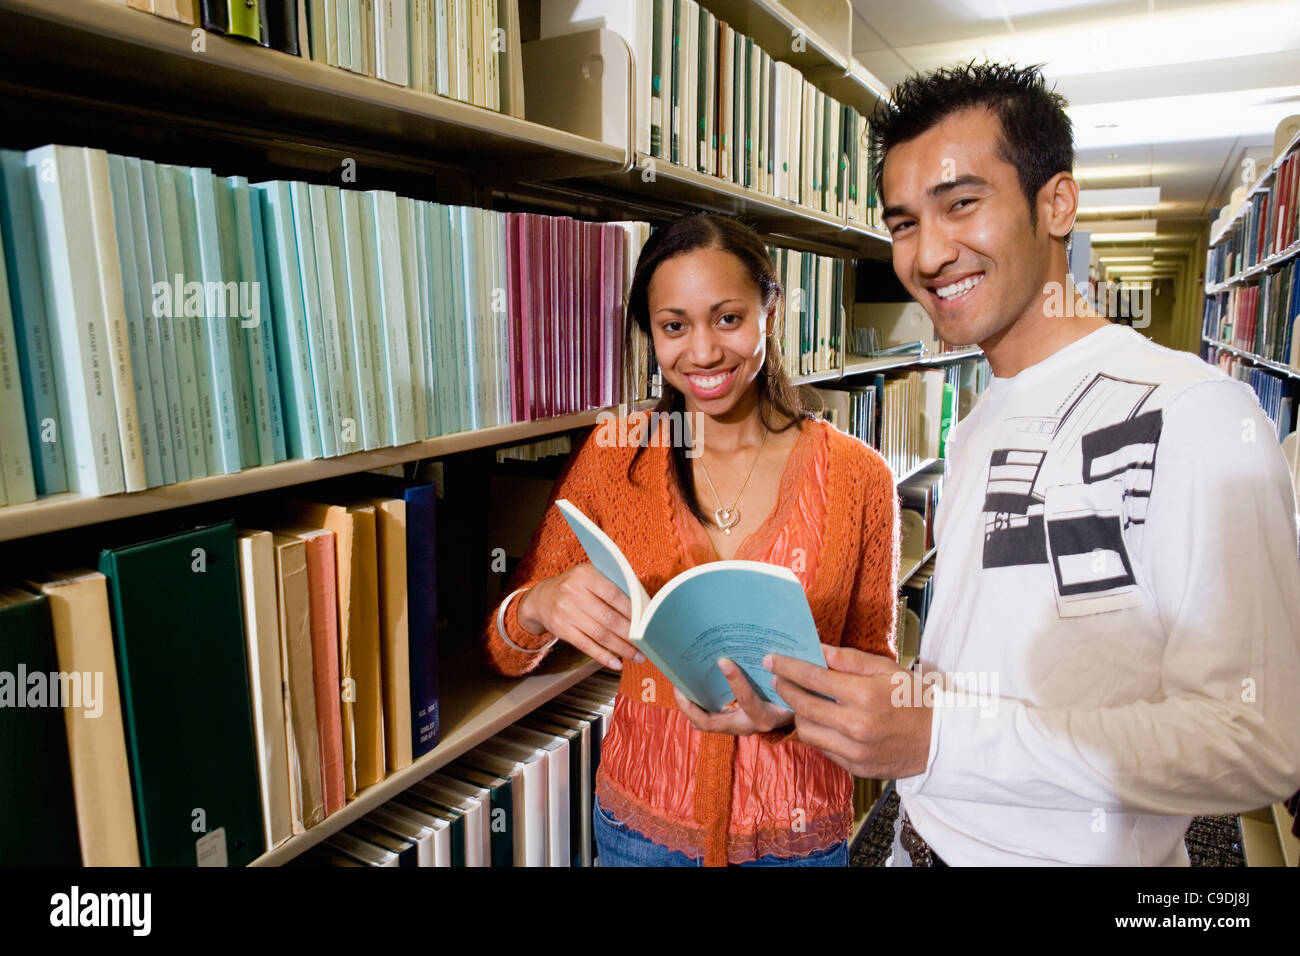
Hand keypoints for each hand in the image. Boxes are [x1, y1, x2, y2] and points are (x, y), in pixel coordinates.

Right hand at [516, 563, 643, 669]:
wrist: (541, 598)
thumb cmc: (574, 586)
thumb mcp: (589, 576)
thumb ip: (611, 585)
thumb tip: (642, 605)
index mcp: (585, 575)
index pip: (614, 594)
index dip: (632, 610)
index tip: (647, 621)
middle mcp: (573, 593)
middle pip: (609, 617)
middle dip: (631, 633)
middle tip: (648, 643)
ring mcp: (566, 612)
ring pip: (600, 634)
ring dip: (622, 648)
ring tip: (638, 656)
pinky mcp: (561, 630)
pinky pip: (586, 645)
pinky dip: (603, 656)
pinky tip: (617, 664)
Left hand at [672, 658, 793, 735]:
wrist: (796, 725)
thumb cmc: (794, 701)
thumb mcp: (793, 689)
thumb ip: (787, 672)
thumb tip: (786, 647)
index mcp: (765, 717)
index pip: (748, 702)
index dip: (736, 682)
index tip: (724, 661)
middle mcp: (746, 727)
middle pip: (708, 723)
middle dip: (690, 706)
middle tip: (679, 685)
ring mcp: (735, 728)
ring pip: (702, 723)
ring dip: (689, 706)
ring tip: (680, 684)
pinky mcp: (728, 724)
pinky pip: (706, 718)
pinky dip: (696, 704)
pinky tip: (691, 685)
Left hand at [765, 644, 931, 777]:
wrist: (941, 740)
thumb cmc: (915, 698)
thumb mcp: (888, 670)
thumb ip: (850, 660)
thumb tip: (819, 650)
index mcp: (864, 695)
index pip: (813, 678)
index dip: (787, 667)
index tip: (771, 660)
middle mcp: (856, 725)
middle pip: (803, 706)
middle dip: (785, 689)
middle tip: (778, 678)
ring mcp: (855, 750)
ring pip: (807, 731)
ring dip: (799, 714)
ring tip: (799, 700)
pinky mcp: (856, 768)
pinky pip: (823, 749)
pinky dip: (818, 733)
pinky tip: (821, 720)